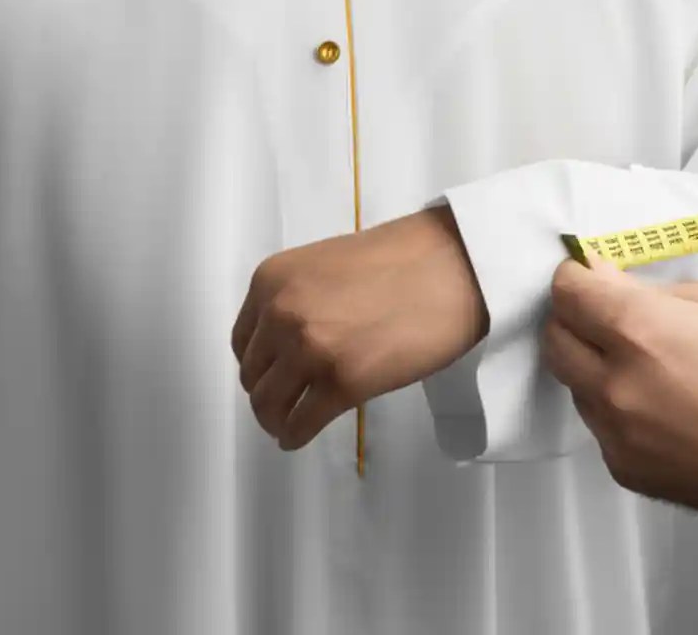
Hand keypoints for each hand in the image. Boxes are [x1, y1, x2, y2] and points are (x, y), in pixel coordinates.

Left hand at [231, 207, 487, 449]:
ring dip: (275, 420)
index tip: (271, 374)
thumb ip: (303, 299)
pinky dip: (295, 436)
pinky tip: (298, 438)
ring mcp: (309, 351)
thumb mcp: (328, 266)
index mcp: (272, 281)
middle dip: (267, 393)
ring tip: (287, 426)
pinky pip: (302, 423)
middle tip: (284, 403)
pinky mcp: (341, 384)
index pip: (244, 340)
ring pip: (270, 404)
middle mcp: (280, 315)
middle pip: (253, 375)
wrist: (454, 267)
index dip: (258, 363)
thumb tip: (295, 337)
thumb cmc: (406, 258)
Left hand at [544, 259, 697, 554]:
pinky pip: (600, 426)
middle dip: (574, 319)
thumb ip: (652, 290)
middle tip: (608, 315)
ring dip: (594, 366)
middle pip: (555, 339)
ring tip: (647, 367)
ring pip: (575, 384)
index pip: (567, 291)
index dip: (577, 277)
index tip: (592, 277)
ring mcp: (614, 433)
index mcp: (639, 331)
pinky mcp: (622, 468)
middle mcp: (614, 383)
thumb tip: (603, 278)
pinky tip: (662, 408)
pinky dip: (617, 409)